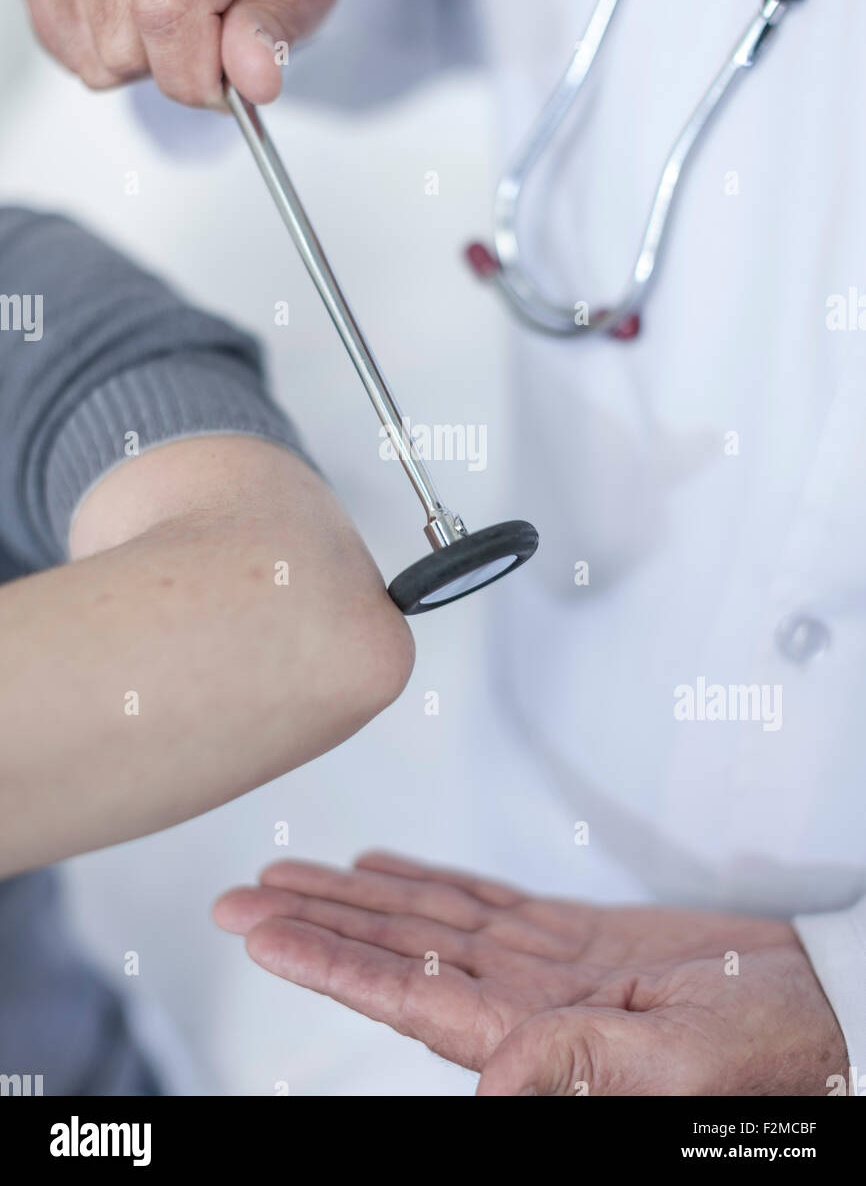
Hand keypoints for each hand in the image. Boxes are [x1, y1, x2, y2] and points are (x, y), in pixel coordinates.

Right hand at [9, 0, 339, 105]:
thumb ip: (278, 29)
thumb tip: (250, 77)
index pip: (166, 10)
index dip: (198, 73)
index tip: (229, 81)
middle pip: (126, 41)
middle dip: (176, 63)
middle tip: (211, 27)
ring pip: (96, 51)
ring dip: (143, 59)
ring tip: (176, 11)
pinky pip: (66, 43)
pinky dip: (105, 49)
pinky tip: (138, 13)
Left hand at [213, 850, 846, 1095]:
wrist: (818, 1009)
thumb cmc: (767, 1047)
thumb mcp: (677, 1067)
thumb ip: (577, 1067)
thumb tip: (488, 1087)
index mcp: (534, 1039)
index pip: (403, 994)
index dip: (327, 961)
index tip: (263, 930)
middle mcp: (521, 1003)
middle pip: (394, 952)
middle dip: (316, 924)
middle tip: (242, 898)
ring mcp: (544, 969)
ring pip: (427, 921)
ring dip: (358, 899)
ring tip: (294, 875)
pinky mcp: (576, 940)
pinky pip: (484, 904)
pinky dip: (429, 883)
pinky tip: (385, 872)